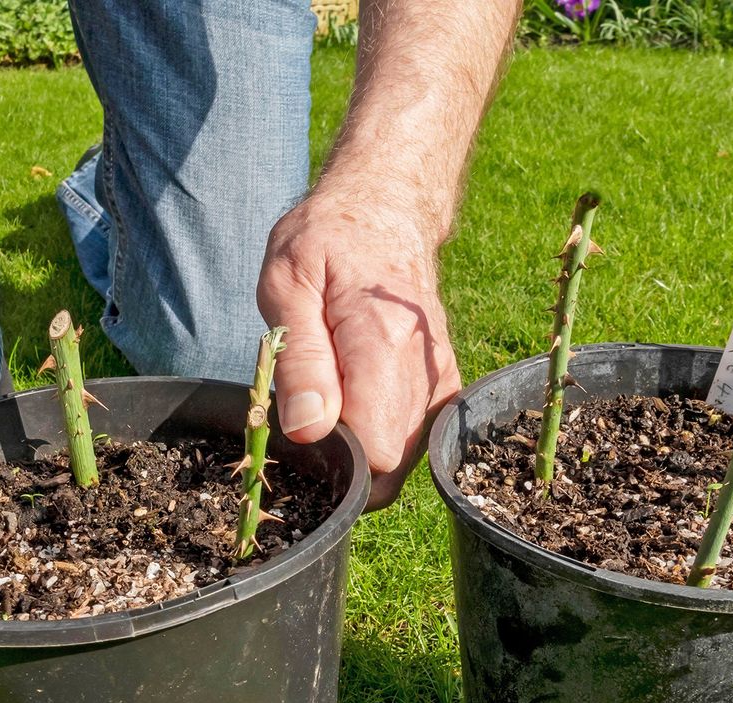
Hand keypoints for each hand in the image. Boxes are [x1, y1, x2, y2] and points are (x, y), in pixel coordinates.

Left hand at [257, 188, 460, 508]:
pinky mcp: (446, 383)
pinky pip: (417, 439)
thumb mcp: (287, 285)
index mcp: (385, 343)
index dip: (333, 456)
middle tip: (310, 408)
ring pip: (404, 457)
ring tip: (332, 394)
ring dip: (363, 445)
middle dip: (345, 457)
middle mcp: (425, 367)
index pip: (374, 451)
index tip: (302, 426)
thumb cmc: (325, 240)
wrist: (385, 208)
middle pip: (389, 464)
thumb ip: (299, 361)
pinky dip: (384, 434)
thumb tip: (308, 431)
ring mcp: (441, 378)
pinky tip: (357, 401)